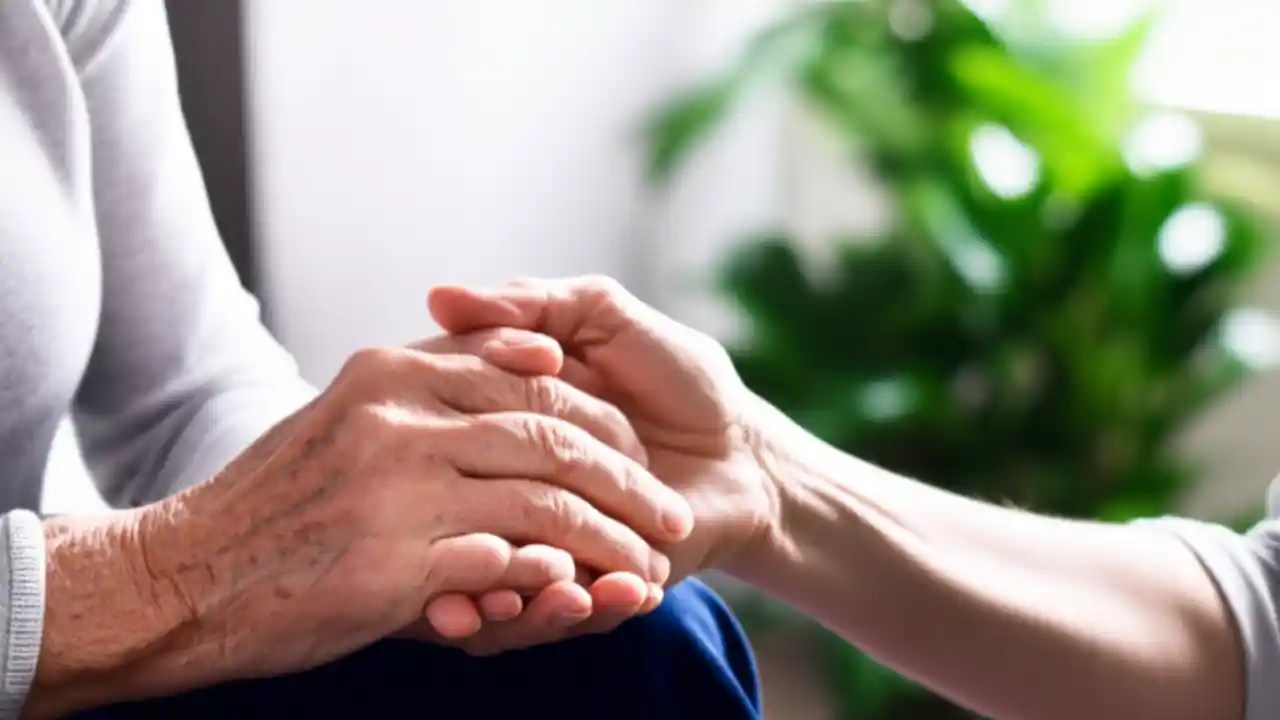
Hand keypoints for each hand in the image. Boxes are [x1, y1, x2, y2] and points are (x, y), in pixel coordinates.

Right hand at [33, 329, 691, 714]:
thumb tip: (533, 355)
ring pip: (545, 503)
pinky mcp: (388, 562)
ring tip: (650, 568)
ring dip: (611, 540)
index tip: (638, 449)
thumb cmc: (275, 499)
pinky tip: (587, 598)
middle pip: (554, 437)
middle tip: (670, 516)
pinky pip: (504, 564)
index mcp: (392, 370)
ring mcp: (392, 488)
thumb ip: (437, 378)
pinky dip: (555, 582)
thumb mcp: (348, 410)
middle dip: (627, 480)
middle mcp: (397, 416)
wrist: (182, 574)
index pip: (532, 377)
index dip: (600, 416)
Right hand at [428, 276, 779, 585]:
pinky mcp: (579, 583)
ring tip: (505, 600)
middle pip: (456, 516)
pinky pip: (550, 609)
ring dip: (500, 590)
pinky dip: (554, 611)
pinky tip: (576, 597)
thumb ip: (530, 305)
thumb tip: (438, 296)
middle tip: (439, 547)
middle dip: (452, 532)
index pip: (441, 435)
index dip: (424, 444)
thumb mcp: (603, 318)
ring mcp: (540, 537)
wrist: (746, 455)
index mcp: (498, 415)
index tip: (405, 442)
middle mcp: (506, 480)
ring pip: (493, 577)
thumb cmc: (680, 380)